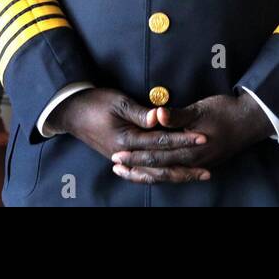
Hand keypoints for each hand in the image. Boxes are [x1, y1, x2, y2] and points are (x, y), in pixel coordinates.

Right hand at [45, 87, 211, 182]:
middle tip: (207, 170)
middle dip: (185, 167)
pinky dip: (160, 175)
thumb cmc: (94, 102)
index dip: (183, 140)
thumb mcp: (117, 102)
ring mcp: (122, 158)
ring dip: (176, 175)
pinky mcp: (120, 157)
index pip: (161, 142)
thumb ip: (139, 113)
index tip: (203, 138)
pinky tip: (172, 176)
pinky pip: (143, 172)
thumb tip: (160, 118)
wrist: (70, 112)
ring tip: (196, 176)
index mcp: (126, 139)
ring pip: (153, 173)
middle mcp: (125, 154)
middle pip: (160, 165)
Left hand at [109, 92, 271, 183]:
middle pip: (159, 169)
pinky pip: (178, 172)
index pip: (156, 155)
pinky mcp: (203, 162)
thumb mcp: (201, 109)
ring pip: (168, 174)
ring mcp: (199, 164)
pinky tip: (154, 171)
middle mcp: (193, 162)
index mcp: (190, 150)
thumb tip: (157, 114)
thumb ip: (177, 116)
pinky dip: (162, 172)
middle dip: (136, 167)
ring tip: (129, 171)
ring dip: (147, 172)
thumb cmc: (225, 111)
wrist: (251, 120)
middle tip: (116, 165)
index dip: (135, 156)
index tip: (118, 155)